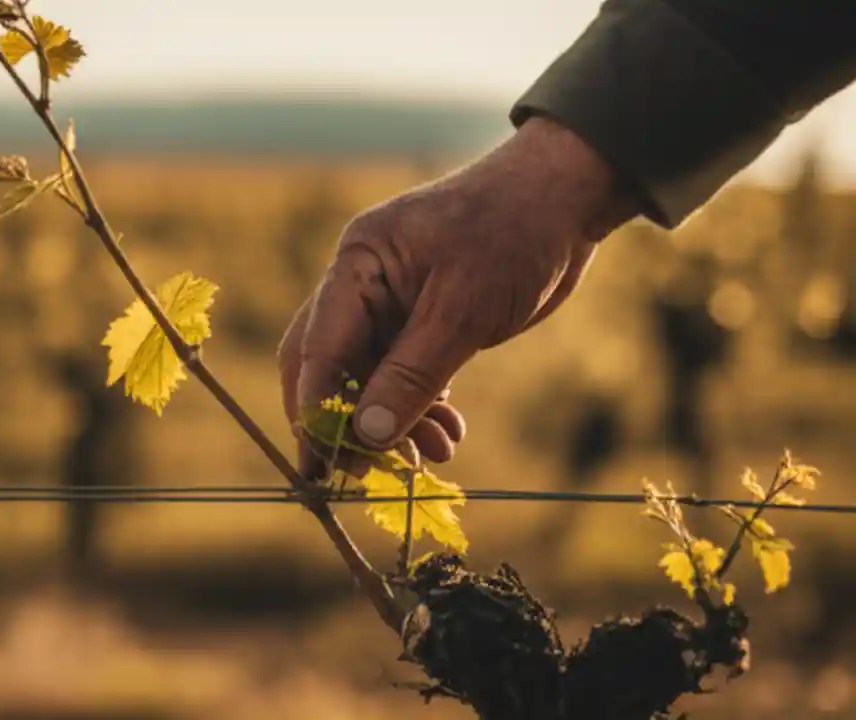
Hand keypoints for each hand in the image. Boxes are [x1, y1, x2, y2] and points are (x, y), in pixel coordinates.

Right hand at [278, 116, 638, 476]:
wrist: (568, 198)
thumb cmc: (512, 234)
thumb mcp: (463, 310)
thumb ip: (411, 374)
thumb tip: (366, 437)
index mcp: (356, 265)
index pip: (317, 349)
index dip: (317, 411)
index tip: (323, 466)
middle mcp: (363, 286)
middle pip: (329, 368)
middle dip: (346, 424)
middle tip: (367, 475)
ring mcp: (392, 304)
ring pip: (371, 379)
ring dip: (395, 423)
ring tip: (434, 457)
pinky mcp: (425, 321)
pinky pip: (406, 375)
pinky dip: (422, 409)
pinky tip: (450, 436)